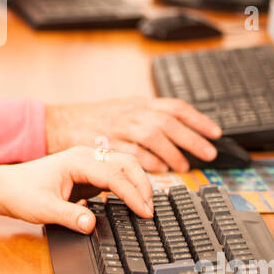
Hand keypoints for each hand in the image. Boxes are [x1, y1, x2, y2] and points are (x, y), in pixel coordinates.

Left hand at [0, 144, 153, 232]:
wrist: (4, 187)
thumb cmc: (21, 193)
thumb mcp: (43, 209)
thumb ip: (69, 217)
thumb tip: (91, 225)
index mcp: (77, 161)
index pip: (115, 175)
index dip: (132, 194)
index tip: (144, 211)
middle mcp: (85, 156)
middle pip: (126, 162)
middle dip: (143, 184)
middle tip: (151, 209)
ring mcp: (87, 163)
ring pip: (123, 165)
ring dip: (138, 182)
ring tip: (147, 206)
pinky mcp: (87, 173)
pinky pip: (115, 174)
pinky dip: (128, 185)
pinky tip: (133, 201)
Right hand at [44, 97, 222, 171]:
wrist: (57, 123)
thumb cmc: (92, 120)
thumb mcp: (122, 109)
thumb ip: (146, 117)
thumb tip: (177, 129)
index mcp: (137, 103)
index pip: (174, 106)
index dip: (198, 119)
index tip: (215, 132)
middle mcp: (129, 113)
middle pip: (167, 122)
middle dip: (192, 138)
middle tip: (208, 154)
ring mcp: (117, 127)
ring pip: (152, 135)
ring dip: (172, 153)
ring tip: (184, 166)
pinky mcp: (104, 144)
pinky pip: (132, 153)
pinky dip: (149, 162)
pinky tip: (160, 170)